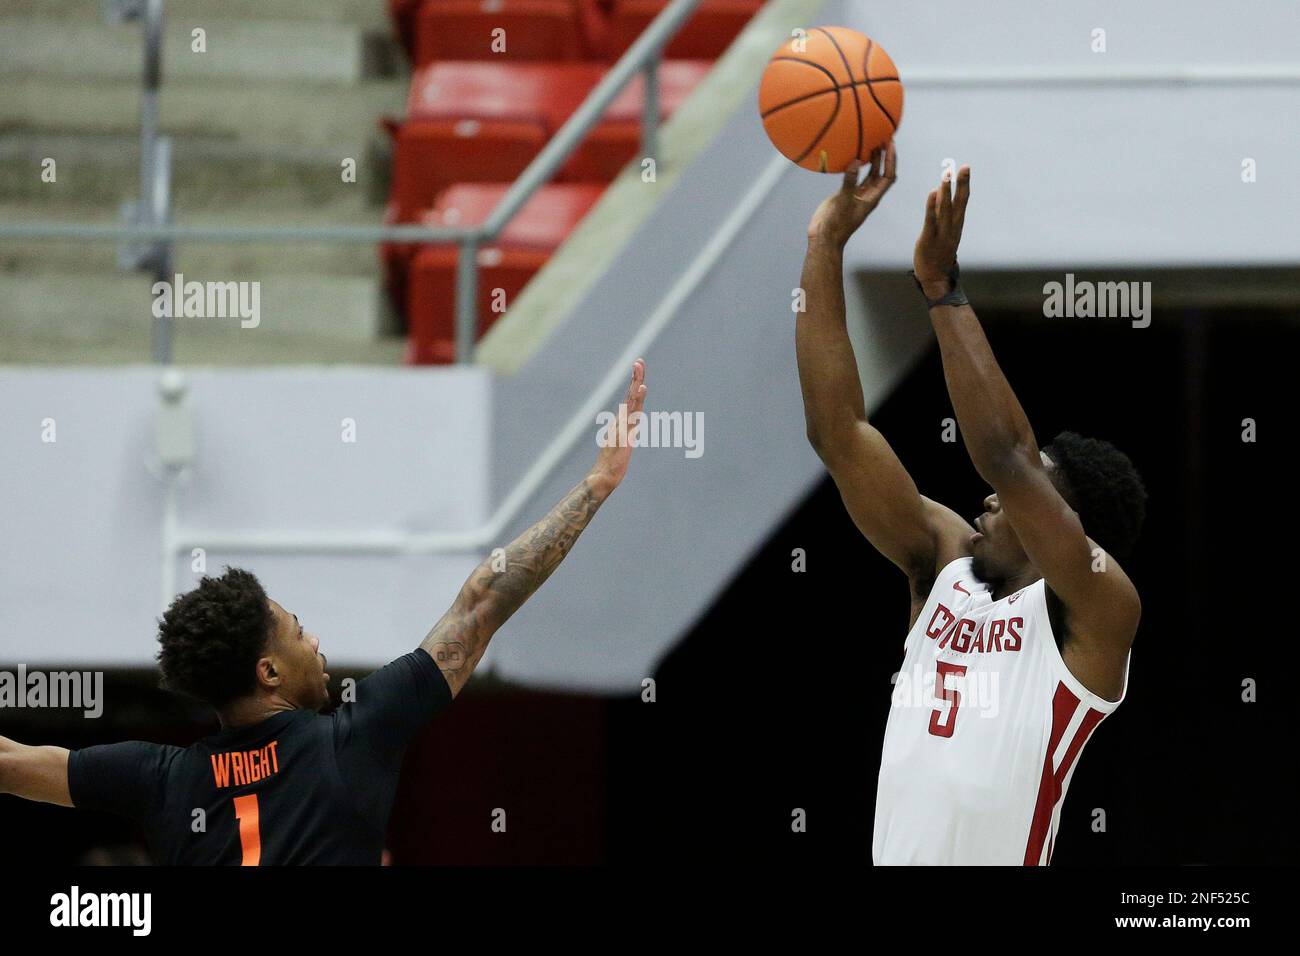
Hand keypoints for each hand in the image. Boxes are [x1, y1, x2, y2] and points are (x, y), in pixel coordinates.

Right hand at [590, 358, 646, 494]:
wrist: (604, 476)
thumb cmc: (612, 461)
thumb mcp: (620, 440)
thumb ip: (624, 427)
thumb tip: (626, 416)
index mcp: (622, 421)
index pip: (631, 398)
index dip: (635, 383)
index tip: (638, 367)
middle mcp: (622, 420)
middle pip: (630, 395)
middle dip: (635, 377)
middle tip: (639, 360)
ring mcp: (622, 425)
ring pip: (631, 401)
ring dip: (635, 383)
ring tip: (638, 368)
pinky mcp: (624, 432)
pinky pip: (633, 412)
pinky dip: (637, 400)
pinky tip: (642, 389)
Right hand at [805, 142, 896, 247]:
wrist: (825, 237)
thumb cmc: (836, 224)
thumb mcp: (844, 201)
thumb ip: (850, 181)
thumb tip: (856, 162)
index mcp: (872, 198)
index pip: (888, 175)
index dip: (892, 159)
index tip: (890, 144)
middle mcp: (867, 195)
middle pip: (881, 171)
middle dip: (884, 155)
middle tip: (883, 136)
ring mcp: (857, 194)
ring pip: (869, 173)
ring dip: (872, 158)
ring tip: (871, 141)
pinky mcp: (846, 194)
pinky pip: (854, 176)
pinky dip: (855, 165)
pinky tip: (851, 154)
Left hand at [913, 165, 969, 286]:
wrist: (934, 276)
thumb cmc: (937, 251)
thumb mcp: (943, 229)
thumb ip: (941, 212)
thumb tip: (941, 193)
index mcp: (957, 223)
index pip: (962, 200)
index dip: (964, 184)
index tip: (965, 168)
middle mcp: (952, 227)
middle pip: (959, 202)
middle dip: (961, 184)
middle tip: (963, 166)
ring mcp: (942, 233)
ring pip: (946, 209)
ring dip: (947, 191)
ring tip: (946, 175)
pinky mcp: (929, 238)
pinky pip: (931, 220)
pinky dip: (932, 206)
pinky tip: (933, 192)